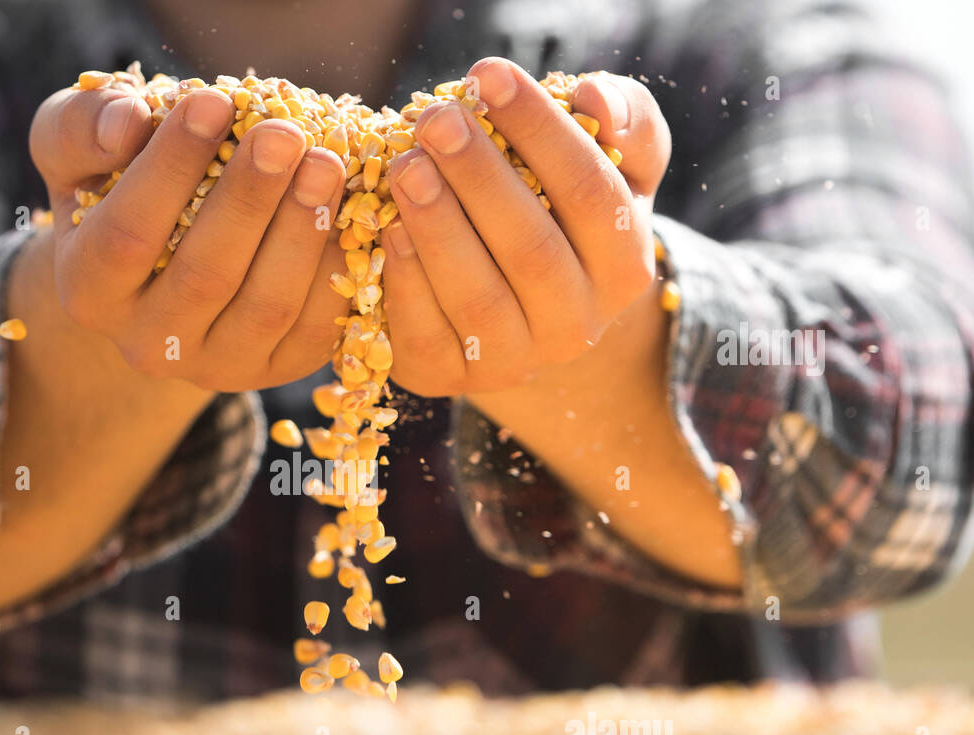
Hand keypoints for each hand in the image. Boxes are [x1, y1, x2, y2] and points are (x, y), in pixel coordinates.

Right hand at [28, 83, 347, 391]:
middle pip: (204, 277)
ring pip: (265, 307)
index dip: (170, 169)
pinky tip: (350, 211)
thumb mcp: (79, 145)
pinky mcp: (274, 370)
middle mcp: (145, 344)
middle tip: (283, 133)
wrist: (165, 253)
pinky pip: (313, 329)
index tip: (212, 101)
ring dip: (300, 231)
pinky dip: (337, 270)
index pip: (127, 235)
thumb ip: (82, 127)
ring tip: (325, 162)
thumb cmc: (118, 180)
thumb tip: (126, 122)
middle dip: (249, 199)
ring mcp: (214, 366)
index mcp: (87, 290)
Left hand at [380, 59, 671, 395]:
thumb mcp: (612, 167)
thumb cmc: (561, 213)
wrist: (516, 309)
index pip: (590, 193)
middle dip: (479, 178)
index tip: (490, 75)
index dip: (541, 130)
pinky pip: (426, 335)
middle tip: (437, 119)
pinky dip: (406, 279)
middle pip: (531, 249)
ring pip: (478, 298)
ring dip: (438, 227)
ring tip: (406, 165)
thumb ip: (626, 122)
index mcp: (623, 269)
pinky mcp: (448, 379)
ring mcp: (513, 362)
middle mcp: (576, 327)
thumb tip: (595, 98)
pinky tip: (388, 226)